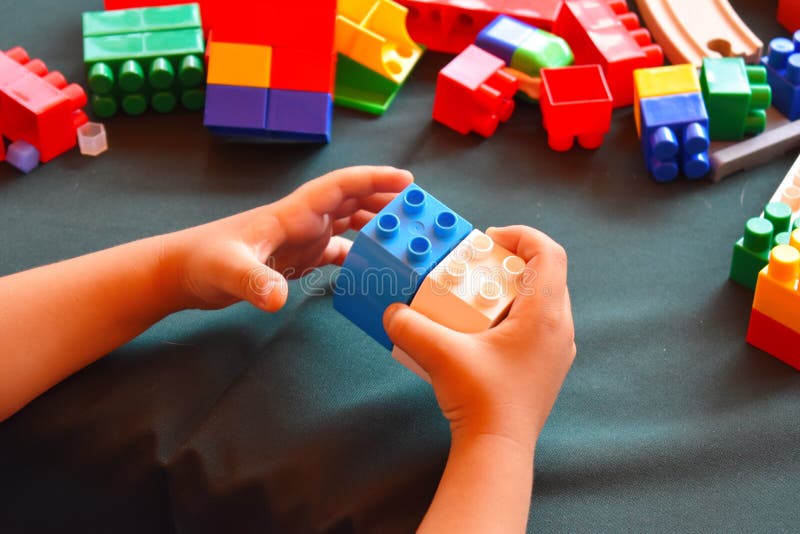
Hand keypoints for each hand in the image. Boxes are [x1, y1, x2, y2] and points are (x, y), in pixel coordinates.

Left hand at [161, 166, 413, 311]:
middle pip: (352, 202)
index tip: (408, 181)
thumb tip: (278, 299)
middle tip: (418, 214)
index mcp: (292, 213)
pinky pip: (335, 249)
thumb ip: (254, 282)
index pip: (341, 187)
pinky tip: (370, 265)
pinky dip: (356, 252)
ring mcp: (299, 238)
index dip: (375, 180)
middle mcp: (301, 220)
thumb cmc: (201, 262)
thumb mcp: (228, 272)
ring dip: (373, 225)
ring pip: (346, 223)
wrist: (181, 273)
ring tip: (403, 236)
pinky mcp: (294, 257)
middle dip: (385, 203)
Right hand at [383, 225, 574, 448]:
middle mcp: (559, 328)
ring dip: (512, 288)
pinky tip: (482, 329)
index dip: (520, 235)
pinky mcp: (547, 367)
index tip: (488, 240)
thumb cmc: (480, 400)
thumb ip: (410, 326)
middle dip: (510, 262)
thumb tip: (391, 312)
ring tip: (476, 296)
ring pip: (543, 300)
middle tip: (476, 267)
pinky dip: (514, 313)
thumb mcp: (439, 355)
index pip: (549, 253)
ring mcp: (556, 350)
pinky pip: (538, 324)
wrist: (497, 450)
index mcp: (544, 315)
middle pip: (546, 274)